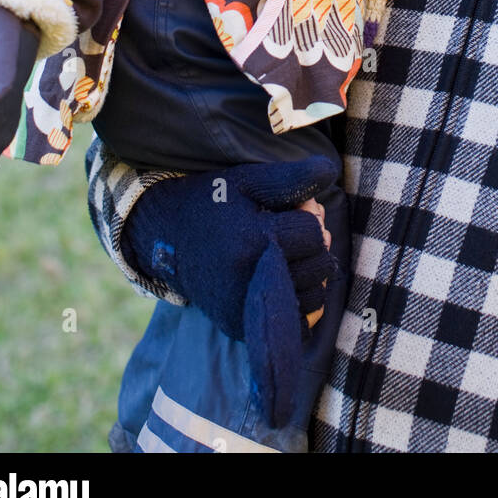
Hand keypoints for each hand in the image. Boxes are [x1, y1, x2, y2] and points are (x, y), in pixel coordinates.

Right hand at [122, 155, 339, 426]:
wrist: (167, 237)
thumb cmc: (213, 201)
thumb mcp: (248, 179)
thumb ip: (292, 177)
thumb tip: (331, 170)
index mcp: (252, 240)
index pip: (313, 232)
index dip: (307, 216)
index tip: (288, 209)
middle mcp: (248, 280)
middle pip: (320, 267)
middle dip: (313, 246)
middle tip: (289, 231)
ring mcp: (243, 309)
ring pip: (314, 298)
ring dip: (311, 276)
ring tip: (288, 255)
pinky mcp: (239, 327)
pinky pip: (295, 326)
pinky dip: (299, 304)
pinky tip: (284, 281)